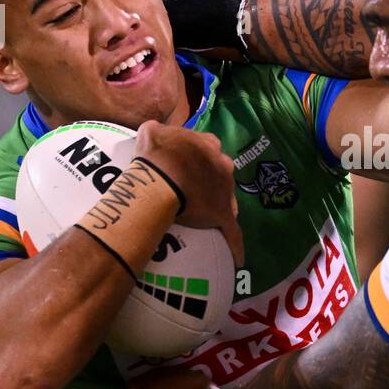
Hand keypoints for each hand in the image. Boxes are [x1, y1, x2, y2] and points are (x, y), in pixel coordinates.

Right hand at [134, 119, 243, 264]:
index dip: (195, 157)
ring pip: (227, 199)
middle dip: (210, 180)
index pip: (207, 148)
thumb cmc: (155, 155)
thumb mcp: (151, 131)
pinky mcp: (224, 214)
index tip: (184, 164)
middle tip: (192, 189)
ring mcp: (226, 190)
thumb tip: (154, 131)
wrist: (161, 178)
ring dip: (218, 205)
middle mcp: (222, 164)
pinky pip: (232, 232)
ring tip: (206, 215)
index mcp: (208, 144)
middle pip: (219, 173)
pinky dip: (235, 245)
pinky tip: (238, 259)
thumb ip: (156, 130)